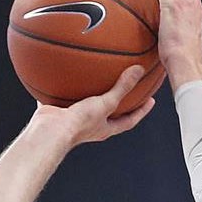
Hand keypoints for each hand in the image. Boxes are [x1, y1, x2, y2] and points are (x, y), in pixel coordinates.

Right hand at [30, 65, 156, 145]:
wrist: (50, 131)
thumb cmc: (79, 123)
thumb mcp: (105, 103)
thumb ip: (122, 88)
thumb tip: (138, 70)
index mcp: (105, 128)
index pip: (129, 121)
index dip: (141, 111)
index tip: (150, 101)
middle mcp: (91, 126)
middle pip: (110, 114)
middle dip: (118, 103)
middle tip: (128, 88)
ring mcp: (74, 119)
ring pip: (87, 104)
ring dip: (92, 93)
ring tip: (97, 76)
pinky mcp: (59, 111)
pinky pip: (64, 96)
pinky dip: (66, 85)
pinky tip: (66, 72)